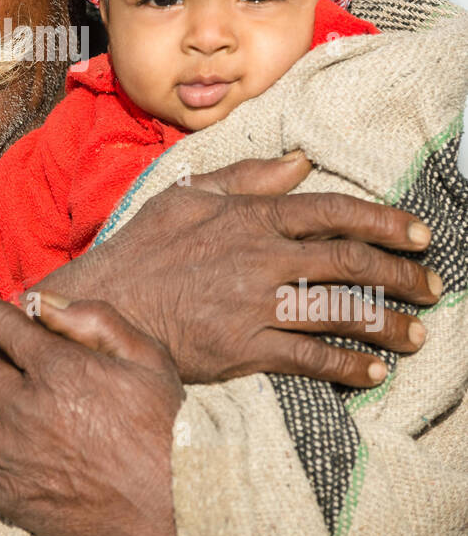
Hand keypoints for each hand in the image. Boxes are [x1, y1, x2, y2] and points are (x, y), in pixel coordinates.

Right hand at [37, 154, 440, 387]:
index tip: (419, 233)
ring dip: (386, 324)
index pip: (333, 211)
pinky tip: (373, 373)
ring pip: (338, 311)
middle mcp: (260, 258)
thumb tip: (300, 162)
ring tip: (417, 335)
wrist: (104, 302)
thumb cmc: (144, 248)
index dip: (384, 220)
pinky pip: (308, 359)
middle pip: (349, 262)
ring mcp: (253, 306)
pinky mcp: (243, 350)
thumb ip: (248, 177)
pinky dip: (346, 366)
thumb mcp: (189, 194)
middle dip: (400, 274)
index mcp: (251, 217)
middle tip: (432, 287)